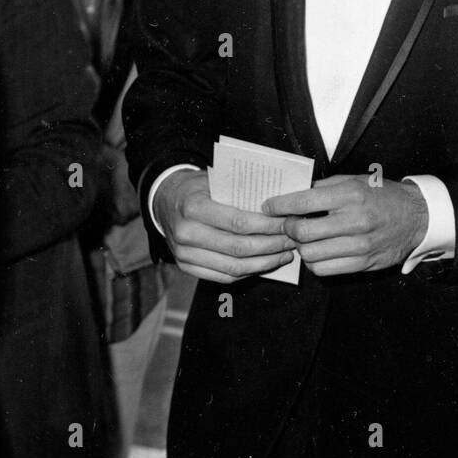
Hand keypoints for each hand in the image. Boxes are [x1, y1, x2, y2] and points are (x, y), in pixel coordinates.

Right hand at [153, 168, 296, 283]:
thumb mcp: (216, 180)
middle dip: (272, 246)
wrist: (165, 200)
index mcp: (194, 207)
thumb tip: (282, 202)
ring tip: (285, 254)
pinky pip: (223, 277)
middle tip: (292, 240)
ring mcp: (183, 254)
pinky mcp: (186, 267)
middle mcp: (186, 233)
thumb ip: (242, 191)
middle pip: (239, 248)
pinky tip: (266, 264)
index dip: (268, 226)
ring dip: (265, 263)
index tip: (289, 223)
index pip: (239, 222)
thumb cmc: (197, 187)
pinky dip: (248, 273)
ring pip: (233, 268)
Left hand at [263, 176, 428, 276]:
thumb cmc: (383, 196)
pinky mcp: (363, 263)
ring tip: (305, 239)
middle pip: (302, 233)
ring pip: (310, 255)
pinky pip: (324, 270)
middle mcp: (355, 220)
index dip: (280, 206)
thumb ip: (325, 187)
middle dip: (288, 229)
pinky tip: (319, 251)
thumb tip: (293, 194)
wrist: (417, 218)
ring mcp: (359, 245)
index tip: (269, 207)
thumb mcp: (356, 181)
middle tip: (287, 225)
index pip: (303, 202)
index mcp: (351, 195)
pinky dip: (314, 262)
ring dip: (300, 247)